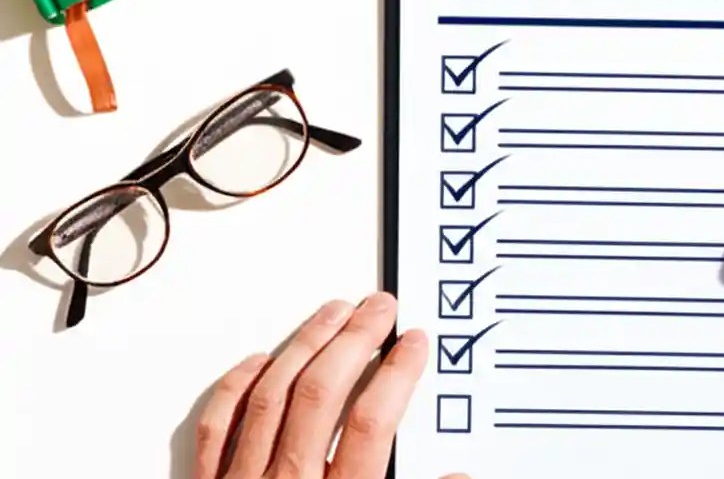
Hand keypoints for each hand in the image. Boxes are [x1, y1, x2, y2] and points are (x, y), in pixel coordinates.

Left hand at [193, 292, 470, 478]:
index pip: (369, 422)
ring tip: (332, 314)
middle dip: (354, 340)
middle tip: (379, 309)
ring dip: (304, 345)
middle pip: (320, 394)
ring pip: (269, 395)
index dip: (395, 373)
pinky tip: (260, 360)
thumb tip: (460, 478)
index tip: (413, 344)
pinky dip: (238, 386)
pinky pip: (216, 427)